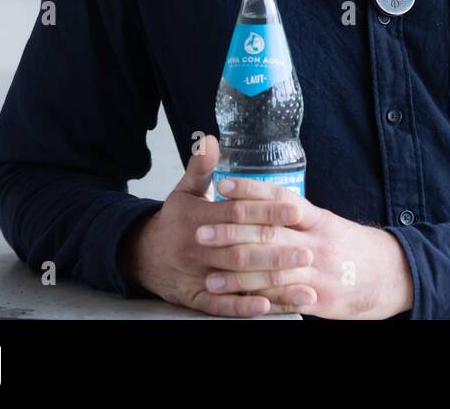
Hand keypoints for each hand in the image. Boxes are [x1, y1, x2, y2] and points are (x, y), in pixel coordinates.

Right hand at [119, 134, 309, 316]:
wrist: (141, 255)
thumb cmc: (174, 220)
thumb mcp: (185, 191)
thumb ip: (200, 167)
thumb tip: (209, 140)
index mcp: (197, 218)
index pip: (236, 213)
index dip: (266, 211)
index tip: (296, 210)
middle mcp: (196, 248)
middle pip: (240, 250)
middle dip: (276, 252)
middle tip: (308, 252)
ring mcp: (195, 275)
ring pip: (235, 281)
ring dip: (270, 285)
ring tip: (303, 287)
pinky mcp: (194, 298)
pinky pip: (219, 306)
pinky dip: (242, 308)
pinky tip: (266, 308)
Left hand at [204, 176, 413, 318]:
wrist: (389, 274)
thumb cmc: (351, 246)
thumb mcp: (328, 223)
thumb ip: (297, 216)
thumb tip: (261, 200)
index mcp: (318, 219)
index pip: (282, 200)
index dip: (251, 192)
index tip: (224, 186)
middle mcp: (317, 243)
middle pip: (270, 235)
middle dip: (232, 233)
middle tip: (202, 231)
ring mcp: (318, 272)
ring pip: (271, 272)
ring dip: (237, 276)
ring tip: (210, 276)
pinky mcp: (319, 299)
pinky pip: (284, 301)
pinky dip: (258, 302)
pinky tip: (238, 303)